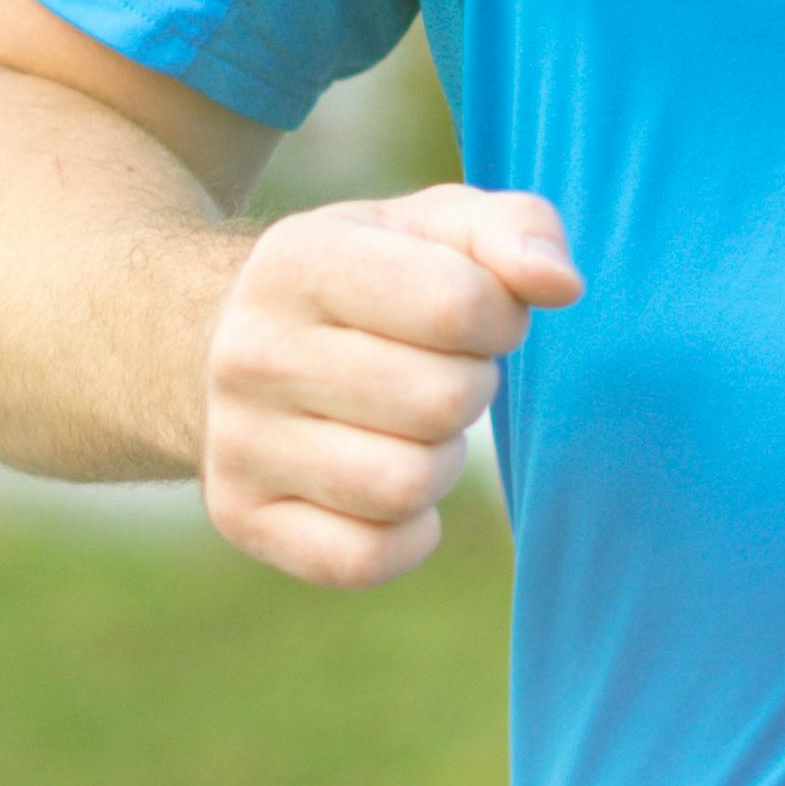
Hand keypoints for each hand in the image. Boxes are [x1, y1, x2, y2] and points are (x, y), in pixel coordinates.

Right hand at [200, 185, 579, 587]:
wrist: (223, 342)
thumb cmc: (368, 279)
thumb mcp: (434, 226)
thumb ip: (516, 228)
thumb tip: (561, 285)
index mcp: (300, 260)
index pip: (458, 305)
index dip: (500, 317)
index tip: (476, 315)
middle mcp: (253, 352)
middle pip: (440, 403)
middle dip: (469, 389)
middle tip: (438, 373)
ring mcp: (238, 440)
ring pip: (404, 487)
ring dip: (440, 462)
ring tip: (412, 428)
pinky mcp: (242, 515)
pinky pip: (363, 559)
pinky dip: (407, 535)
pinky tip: (393, 493)